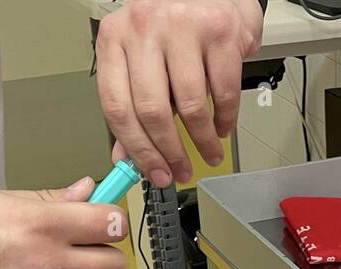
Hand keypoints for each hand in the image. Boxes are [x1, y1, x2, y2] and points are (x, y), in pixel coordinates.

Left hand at [95, 0, 263, 175]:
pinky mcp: (219, 32)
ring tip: (209, 153)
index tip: (153, 172)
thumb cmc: (173, 23)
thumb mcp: (141, 56)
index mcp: (115, 38)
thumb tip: (128, 154)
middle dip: (170, 152)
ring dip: (202, 141)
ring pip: (190, 105)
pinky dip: (225, 119)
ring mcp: (182, 28)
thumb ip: (132, 102)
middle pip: (152, 110)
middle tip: (180, 171)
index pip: (117, 107)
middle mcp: (144, 29)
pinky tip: (222, 127)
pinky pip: (223, 92)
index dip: (137, 150)